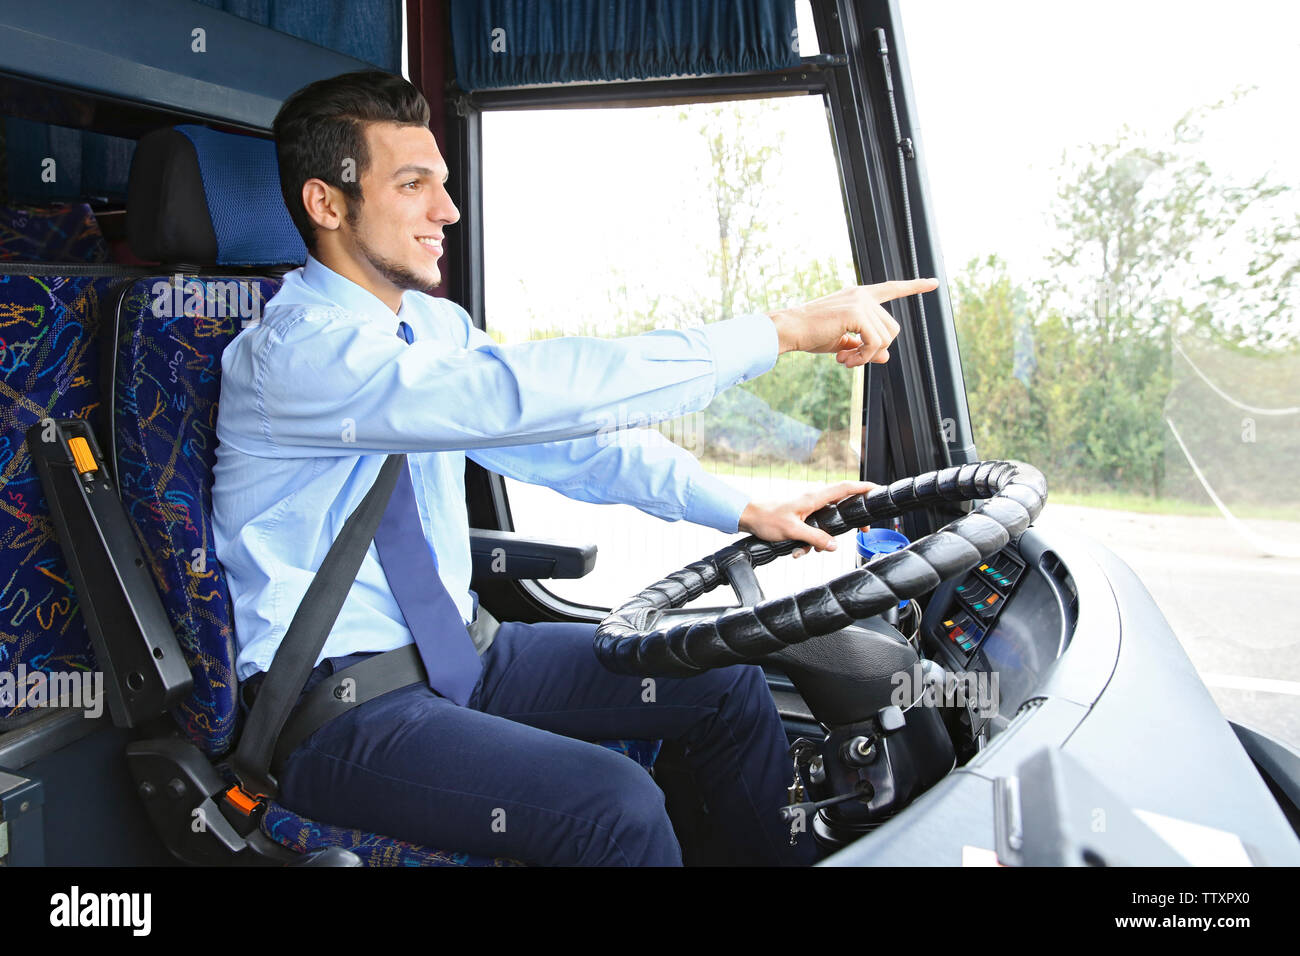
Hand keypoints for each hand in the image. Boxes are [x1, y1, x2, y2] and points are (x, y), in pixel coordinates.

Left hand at [738, 480, 880, 557]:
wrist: (748, 517)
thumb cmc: (767, 519)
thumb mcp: (793, 532)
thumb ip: (816, 538)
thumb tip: (834, 546)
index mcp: (814, 498)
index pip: (844, 488)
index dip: (863, 488)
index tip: (878, 489)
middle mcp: (813, 500)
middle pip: (841, 506)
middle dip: (849, 522)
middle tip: (861, 532)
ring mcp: (807, 507)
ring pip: (827, 522)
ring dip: (821, 539)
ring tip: (808, 550)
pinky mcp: (801, 516)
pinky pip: (813, 529)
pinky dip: (808, 541)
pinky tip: (796, 550)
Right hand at [766, 278, 938, 367]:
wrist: (790, 329)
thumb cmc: (811, 334)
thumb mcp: (844, 342)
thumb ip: (866, 346)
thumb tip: (886, 356)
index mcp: (859, 296)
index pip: (891, 289)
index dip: (914, 286)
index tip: (934, 283)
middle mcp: (862, 295)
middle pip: (892, 329)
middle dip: (875, 350)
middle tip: (850, 359)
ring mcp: (860, 301)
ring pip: (885, 339)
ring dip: (866, 357)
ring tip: (844, 359)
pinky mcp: (856, 312)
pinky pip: (874, 343)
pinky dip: (863, 356)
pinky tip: (843, 357)